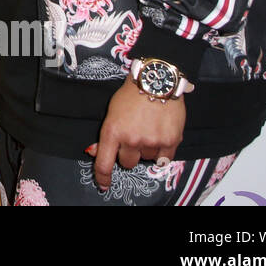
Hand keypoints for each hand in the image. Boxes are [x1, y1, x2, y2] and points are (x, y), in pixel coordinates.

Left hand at [90, 75, 189, 191]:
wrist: (156, 81)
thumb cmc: (132, 94)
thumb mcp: (112, 112)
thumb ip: (106, 135)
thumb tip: (95, 152)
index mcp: (112, 131)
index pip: (104, 162)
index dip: (103, 177)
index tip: (104, 184)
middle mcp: (131, 139)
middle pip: (127, 163)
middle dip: (129, 154)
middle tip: (134, 137)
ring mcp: (151, 141)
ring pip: (146, 159)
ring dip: (147, 149)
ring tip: (149, 129)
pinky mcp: (170, 141)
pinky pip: (164, 159)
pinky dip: (161, 151)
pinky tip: (160, 136)